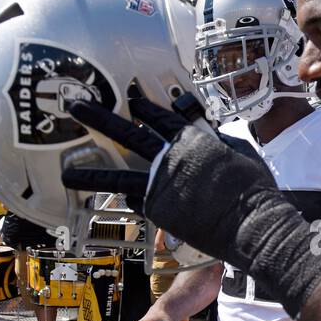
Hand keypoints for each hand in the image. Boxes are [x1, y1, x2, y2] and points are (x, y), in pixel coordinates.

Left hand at [62, 95, 320, 317]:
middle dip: (99, 118)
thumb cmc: (254, 188)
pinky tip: (114, 203)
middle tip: (75, 107)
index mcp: (190, 137)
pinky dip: (129, 201)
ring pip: (118, 175)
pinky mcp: (158, 210)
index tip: (130, 97)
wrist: (251, 222)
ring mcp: (160, 184)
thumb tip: (212, 137)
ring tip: (66, 174)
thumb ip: (220, 142)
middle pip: (127, 133)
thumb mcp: (241, 152)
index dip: (144, 106)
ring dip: (90, 173)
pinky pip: (138, 203)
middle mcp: (169, 156)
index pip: (160, 116)